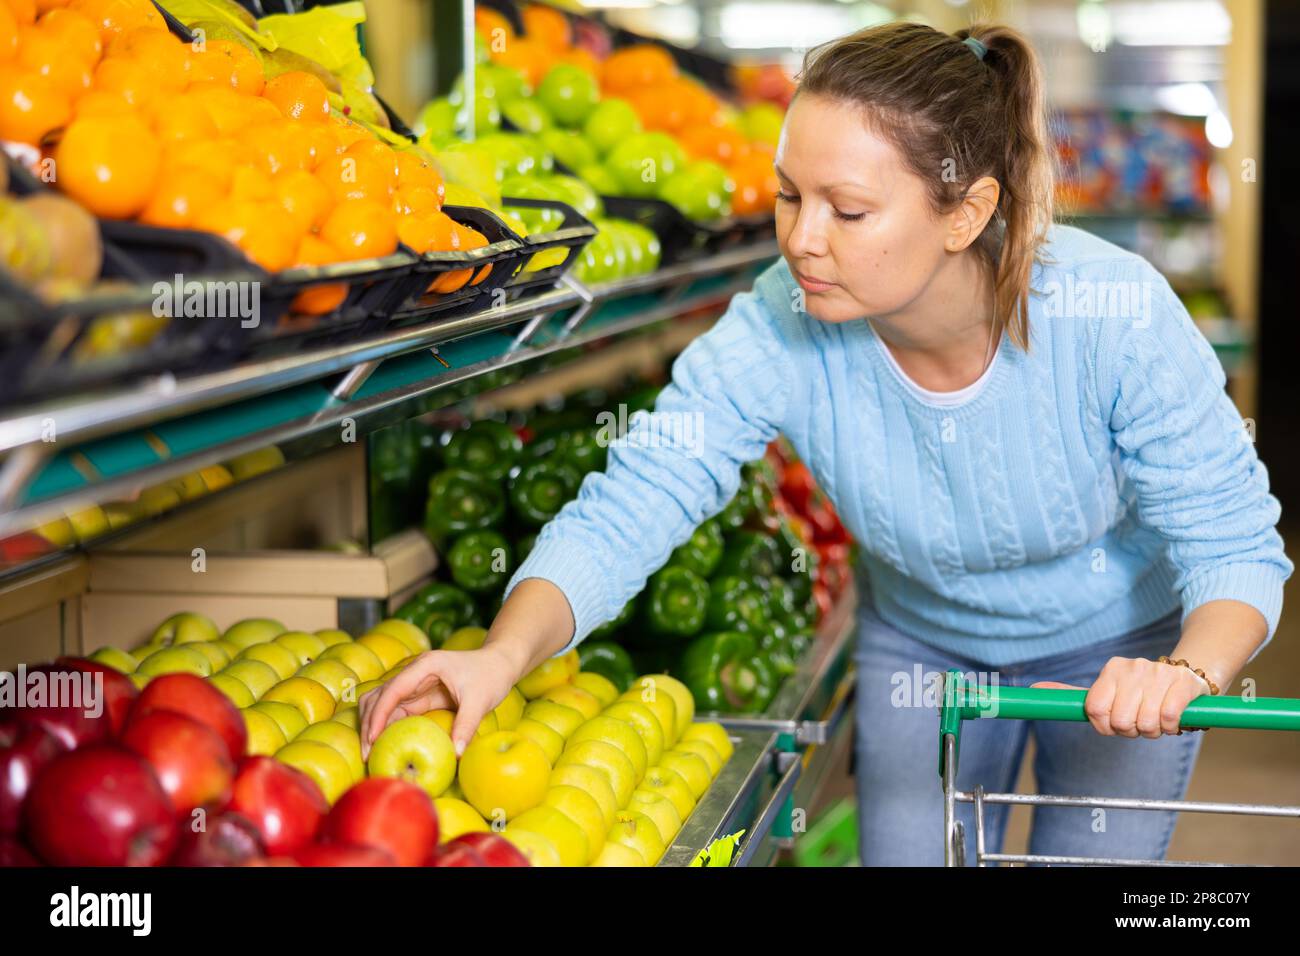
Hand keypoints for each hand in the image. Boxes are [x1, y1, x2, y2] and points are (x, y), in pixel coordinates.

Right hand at [359, 645, 518, 759]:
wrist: (499, 665)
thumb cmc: (491, 675)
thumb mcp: (481, 700)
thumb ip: (467, 725)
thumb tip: (457, 754)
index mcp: (425, 666)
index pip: (393, 689)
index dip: (379, 714)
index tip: (372, 738)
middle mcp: (414, 673)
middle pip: (378, 696)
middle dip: (369, 723)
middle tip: (367, 753)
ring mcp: (414, 685)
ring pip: (381, 704)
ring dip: (373, 725)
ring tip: (370, 753)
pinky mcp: (419, 697)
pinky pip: (395, 712)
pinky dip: (386, 728)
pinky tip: (384, 746)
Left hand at [1031, 656, 1210, 737]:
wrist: (1186, 675)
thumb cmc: (1141, 690)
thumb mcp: (1107, 689)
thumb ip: (1072, 694)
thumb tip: (1034, 690)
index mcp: (1111, 669)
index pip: (1095, 710)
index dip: (1105, 727)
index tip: (1114, 726)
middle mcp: (1133, 668)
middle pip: (1120, 721)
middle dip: (1130, 731)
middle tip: (1139, 723)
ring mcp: (1158, 675)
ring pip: (1145, 724)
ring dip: (1152, 731)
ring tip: (1156, 719)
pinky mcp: (1182, 684)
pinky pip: (1168, 721)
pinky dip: (1170, 728)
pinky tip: (1171, 720)